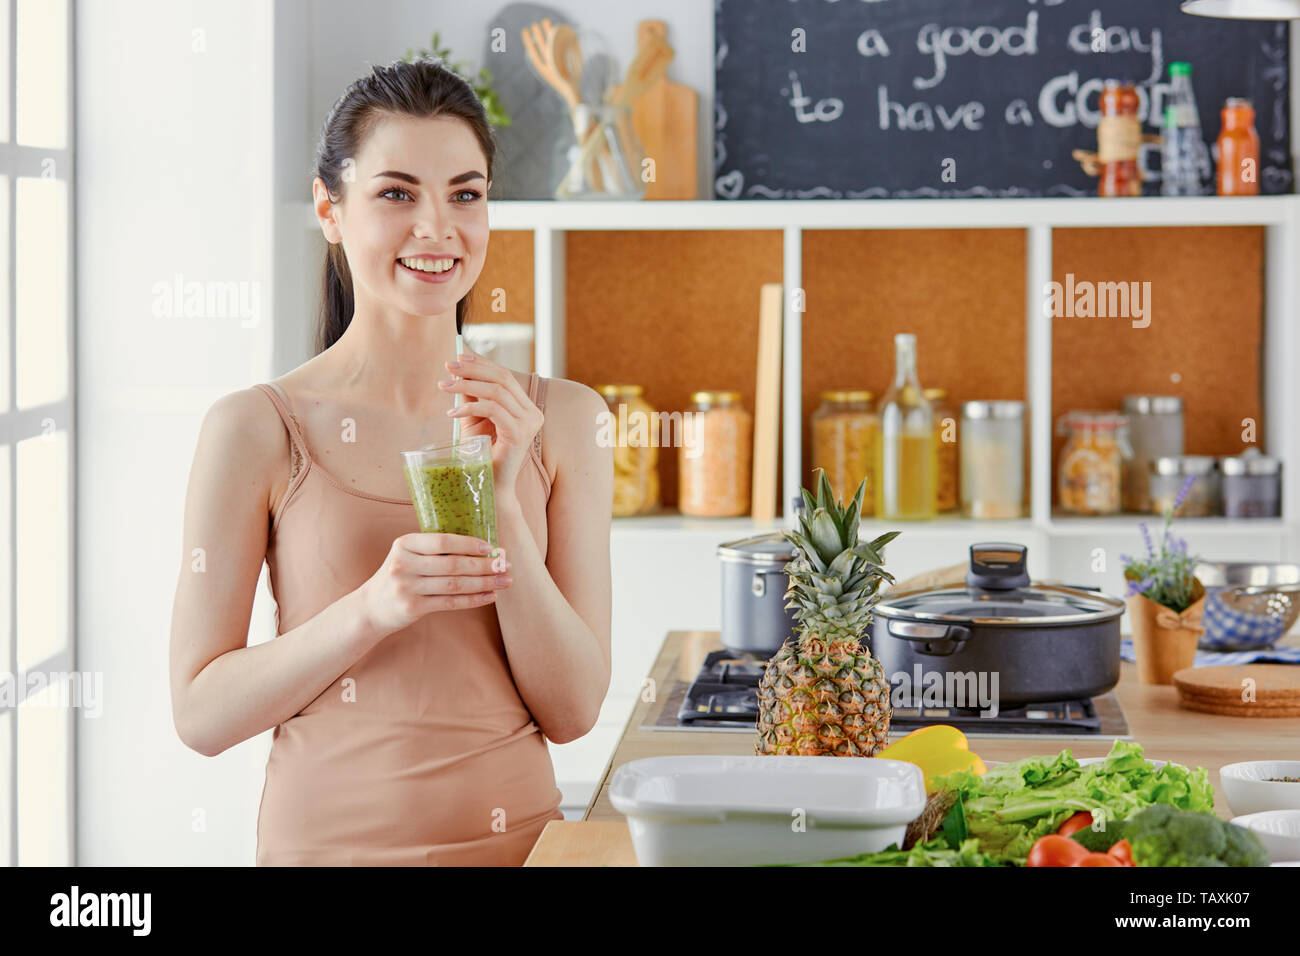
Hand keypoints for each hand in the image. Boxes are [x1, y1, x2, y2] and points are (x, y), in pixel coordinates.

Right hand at [358, 532, 511, 635]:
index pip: (442, 541)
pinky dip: (473, 600)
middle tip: (505, 565)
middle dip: (484, 565)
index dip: (469, 544)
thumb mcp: (408, 555)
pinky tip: (489, 596)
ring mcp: (407, 587)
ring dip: (484, 583)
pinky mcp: (412, 608)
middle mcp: (403, 564)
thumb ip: (434, 550)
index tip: (491, 547)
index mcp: (404, 544)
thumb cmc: (399, 575)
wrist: (370, 607)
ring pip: (454, 585)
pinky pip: (449, 603)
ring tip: (504, 581)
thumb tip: (482, 548)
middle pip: (452, 564)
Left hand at [439, 351, 542, 495]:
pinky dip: (470, 406)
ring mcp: (529, 423)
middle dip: (473, 369)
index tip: (459, 357)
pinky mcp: (519, 434)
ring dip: (467, 385)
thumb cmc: (481, 455)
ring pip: (496, 391)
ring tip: (444, 386)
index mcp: (526, 408)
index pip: (505, 376)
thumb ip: (472, 395)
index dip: (482, 363)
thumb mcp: (474, 418)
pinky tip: (452, 412)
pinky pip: (492, 409)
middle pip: (503, 378)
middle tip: (449, 367)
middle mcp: (533, 413)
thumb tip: (459, 369)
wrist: (490, 487)